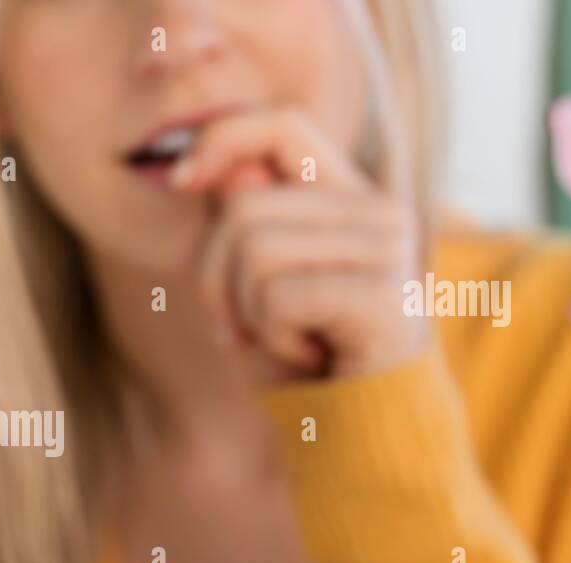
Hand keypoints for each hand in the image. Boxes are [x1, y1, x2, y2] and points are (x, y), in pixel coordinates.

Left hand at [173, 107, 426, 379]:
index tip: (182, 179)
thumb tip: (222, 174)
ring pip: (255, 251)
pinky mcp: (383, 293)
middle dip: (215, 278)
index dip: (224, 138)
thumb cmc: (304, 358)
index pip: (284, 123)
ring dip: (246, 314)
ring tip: (284, 340)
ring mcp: (388, 248)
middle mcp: (378, 210)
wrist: (363, 430)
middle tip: (242, 328)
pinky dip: (272, 338)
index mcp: (349, 198)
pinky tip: (308, 356)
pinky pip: (278, 298)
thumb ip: (244, 226)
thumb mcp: (255, 286)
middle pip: (244, 208)